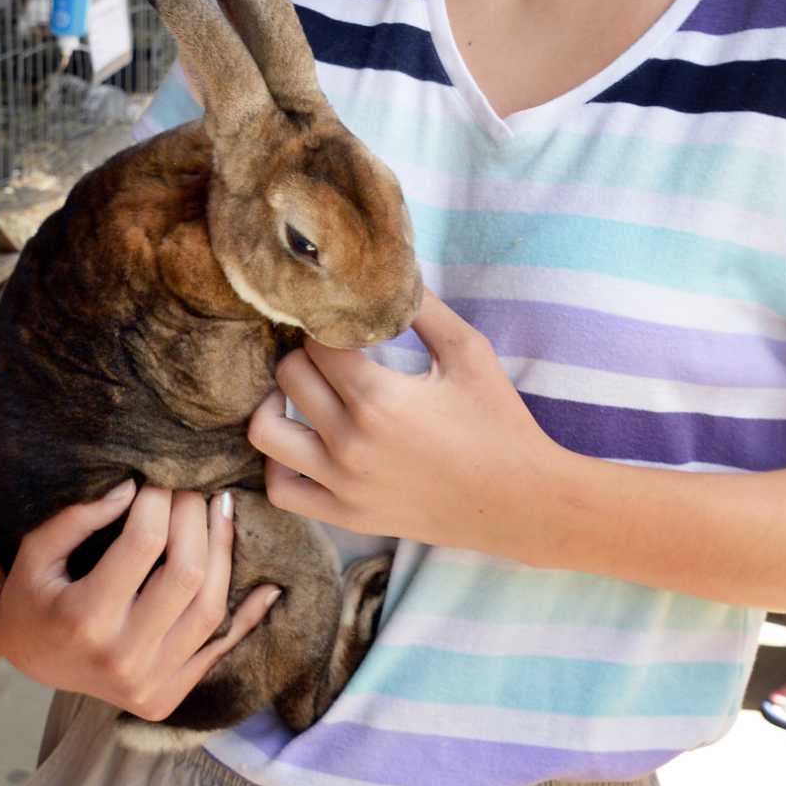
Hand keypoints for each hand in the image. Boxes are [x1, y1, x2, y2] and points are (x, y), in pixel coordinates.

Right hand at [0, 481, 279, 720]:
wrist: (31, 663)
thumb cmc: (31, 598)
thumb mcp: (35, 553)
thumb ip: (78, 517)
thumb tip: (133, 486)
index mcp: (84, 618)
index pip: (143, 544)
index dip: (158, 501)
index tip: (160, 476)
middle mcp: (122, 656)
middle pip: (186, 574)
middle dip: (195, 517)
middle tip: (193, 487)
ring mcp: (150, 682)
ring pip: (210, 609)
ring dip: (223, 552)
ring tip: (221, 510)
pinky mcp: (168, 696)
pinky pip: (220, 648)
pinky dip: (248, 615)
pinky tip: (267, 585)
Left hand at [249, 290, 564, 555]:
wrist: (520, 502)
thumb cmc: (499, 422)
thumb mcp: (469, 352)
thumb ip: (424, 307)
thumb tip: (389, 270)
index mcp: (378, 398)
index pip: (317, 342)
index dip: (327, 324)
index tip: (341, 320)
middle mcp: (350, 443)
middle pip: (289, 376)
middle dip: (304, 354)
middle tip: (327, 351)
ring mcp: (342, 484)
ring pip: (265, 432)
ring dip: (275, 403)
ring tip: (302, 392)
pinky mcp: (345, 515)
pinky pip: (280, 490)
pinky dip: (278, 464)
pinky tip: (303, 442)